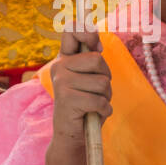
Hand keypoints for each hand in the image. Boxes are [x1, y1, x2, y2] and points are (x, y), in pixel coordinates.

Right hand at [48, 27, 111, 146]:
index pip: (72, 30)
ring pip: (102, 83)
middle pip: (97, 60)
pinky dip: (104, 111)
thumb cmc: (85, 104)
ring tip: (94, 104)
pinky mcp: (68, 99)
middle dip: (105, 78)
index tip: (97, 47)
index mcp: (64, 59)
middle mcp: (60, 67)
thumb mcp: (89, 78)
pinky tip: (94, 114)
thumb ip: (92, 60)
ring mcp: (62, 82)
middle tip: (96, 91)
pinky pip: (100, 101)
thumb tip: (97, 45)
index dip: (88, 32)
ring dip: (105, 97)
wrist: (71, 134)